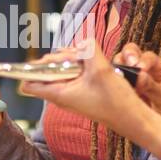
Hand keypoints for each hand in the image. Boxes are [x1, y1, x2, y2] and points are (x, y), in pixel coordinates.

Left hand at [21, 39, 160, 159]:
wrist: (132, 117)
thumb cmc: (115, 101)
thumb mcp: (100, 70)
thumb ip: (88, 50)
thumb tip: (83, 42)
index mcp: (58, 92)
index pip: (28, 83)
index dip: (31, 69)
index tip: (46, 60)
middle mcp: (62, 93)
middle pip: (48, 68)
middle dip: (60, 57)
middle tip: (78, 56)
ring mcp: (72, 91)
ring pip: (63, 68)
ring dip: (74, 59)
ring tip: (91, 60)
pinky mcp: (82, 89)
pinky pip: (75, 72)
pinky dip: (83, 65)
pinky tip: (96, 66)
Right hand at [114, 46, 160, 129]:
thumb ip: (153, 87)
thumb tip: (139, 76)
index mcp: (160, 70)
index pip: (149, 57)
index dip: (142, 60)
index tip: (139, 68)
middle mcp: (145, 72)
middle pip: (131, 55)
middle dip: (126, 57)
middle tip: (125, 66)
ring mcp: (133, 83)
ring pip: (120, 67)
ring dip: (116, 69)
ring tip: (116, 77)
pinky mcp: (124, 94)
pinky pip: (115, 84)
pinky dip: (112, 83)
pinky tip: (113, 88)